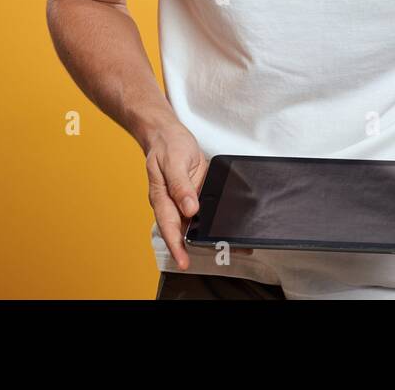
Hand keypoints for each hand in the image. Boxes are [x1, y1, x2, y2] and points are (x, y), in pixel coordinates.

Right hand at [145, 124, 252, 268]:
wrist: (168, 133)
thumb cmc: (167, 146)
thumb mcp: (173, 161)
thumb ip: (180, 185)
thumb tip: (189, 209)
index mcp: (161, 198)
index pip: (168, 227)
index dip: (176, 246)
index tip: (184, 261)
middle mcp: (172, 204)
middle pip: (184, 231)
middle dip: (198, 247)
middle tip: (219, 255)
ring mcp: (185, 201)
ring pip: (197, 224)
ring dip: (211, 235)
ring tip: (232, 247)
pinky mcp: (197, 195)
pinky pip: (206, 211)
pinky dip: (217, 220)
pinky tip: (230, 226)